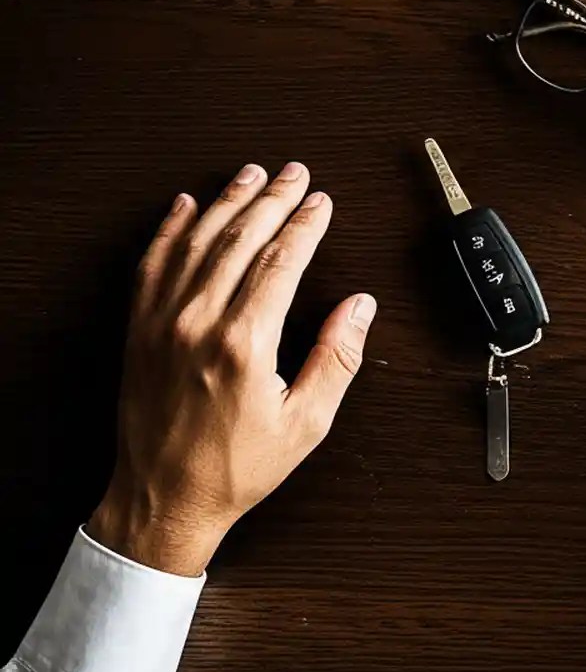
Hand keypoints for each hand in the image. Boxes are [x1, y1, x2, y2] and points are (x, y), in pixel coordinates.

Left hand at [88, 162, 375, 576]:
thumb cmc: (236, 468)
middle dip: (273, 199)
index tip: (322, 202)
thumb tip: (361, 307)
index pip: (282, 261)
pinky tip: (184, 206)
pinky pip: (153, 263)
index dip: (306, 225)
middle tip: (295, 173)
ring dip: (227, 201)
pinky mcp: (138, 329)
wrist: (164, 498)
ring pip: (197, 241)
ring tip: (251, 174)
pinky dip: (170, 229)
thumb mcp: (307, 423)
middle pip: (241, 238)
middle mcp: (198, 322)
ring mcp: (162, 322)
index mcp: (244, 343)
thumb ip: (338, 359)